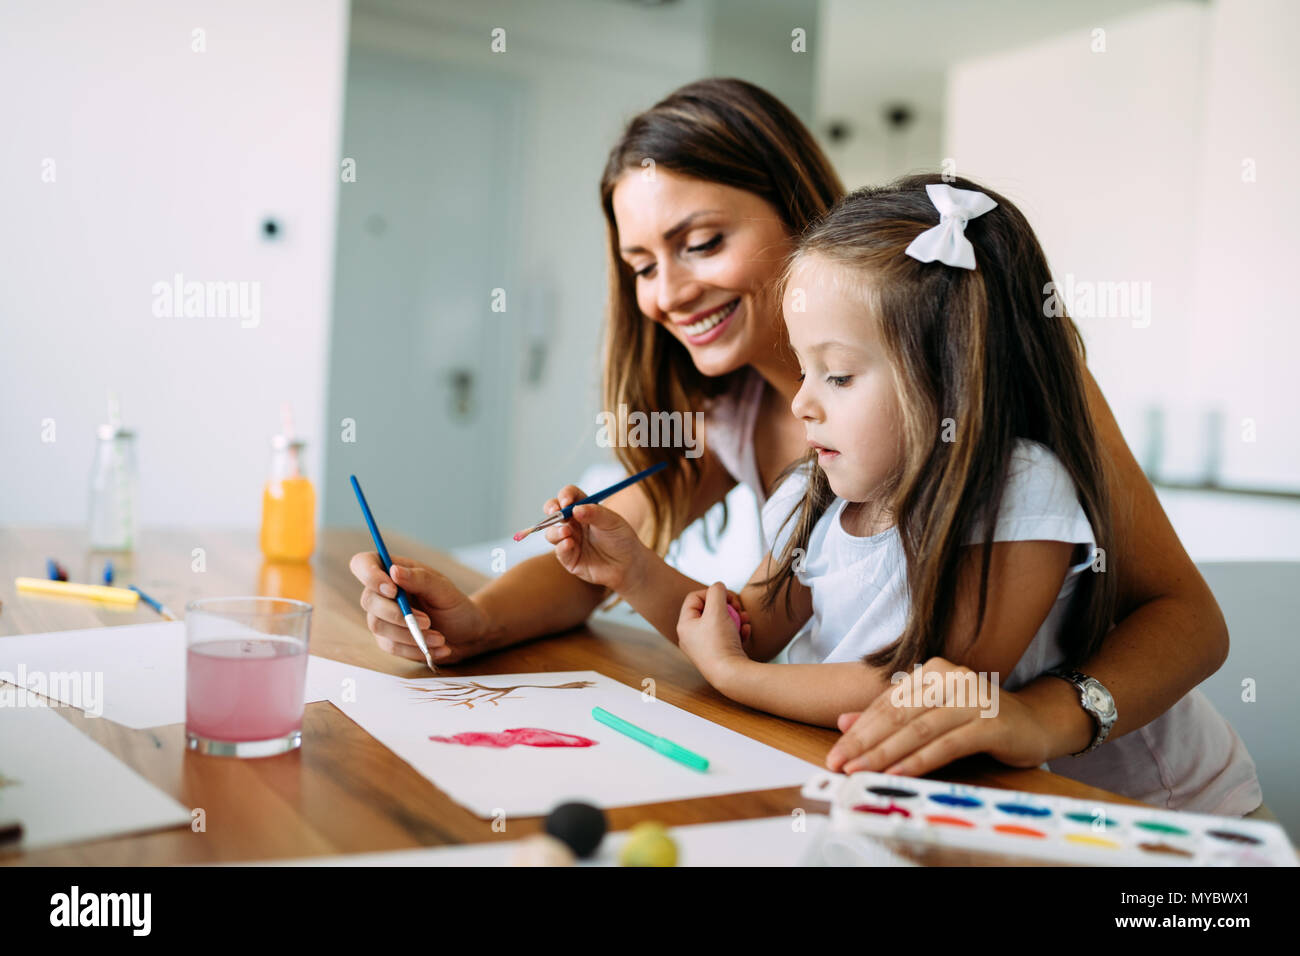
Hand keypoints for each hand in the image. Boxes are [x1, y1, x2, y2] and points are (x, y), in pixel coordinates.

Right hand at [350, 552, 494, 664]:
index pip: (363, 564)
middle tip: (427, 621)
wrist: (466, 634)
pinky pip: (391, 646)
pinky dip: (415, 648)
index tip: (393, 590)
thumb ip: (420, 579)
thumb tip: (393, 571)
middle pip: (369, 600)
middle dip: (397, 614)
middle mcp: (383, 593)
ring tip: (440, 638)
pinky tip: (438, 647)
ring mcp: (382, 617)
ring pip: (379, 626)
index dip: (369, 575)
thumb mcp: (444, 590)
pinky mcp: (388, 640)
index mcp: (394, 571)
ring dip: (410, 634)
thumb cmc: (455, 606)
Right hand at [543, 484, 647, 591]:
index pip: (569, 495)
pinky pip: (559, 551)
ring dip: (555, 531)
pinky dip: (562, 547)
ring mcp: (569, 540)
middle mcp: (574, 523)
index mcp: (584, 509)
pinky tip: (570, 544)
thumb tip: (575, 509)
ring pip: (551, 532)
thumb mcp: (612, 522)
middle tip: (555, 512)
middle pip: (553, 511)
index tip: (566, 501)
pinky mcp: (569, 558)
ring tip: (566, 533)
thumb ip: (595, 513)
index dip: (565, 495)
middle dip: (551, 509)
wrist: (628, 565)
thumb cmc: (622, 539)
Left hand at [676, 582, 749, 682]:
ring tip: (745, 619)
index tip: (726, 596)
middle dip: (727, 606)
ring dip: (736, 617)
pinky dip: (738, 631)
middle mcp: (691, 637)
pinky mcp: (719, 655)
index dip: (711, 593)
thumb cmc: (720, 643)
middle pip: (709, 610)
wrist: (731, 675)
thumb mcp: (717, 610)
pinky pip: (728, 636)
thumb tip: (718, 586)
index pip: (694, 598)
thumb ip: (717, 592)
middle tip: (737, 606)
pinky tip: (746, 632)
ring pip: (721, 622)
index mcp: (685, 626)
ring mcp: (705, 647)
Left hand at [825, 656, 1053, 775]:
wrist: (1035, 722)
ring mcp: (972, 699)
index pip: (887, 703)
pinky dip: (919, 760)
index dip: (859, 729)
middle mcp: (951, 678)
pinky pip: (947, 744)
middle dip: (864, 742)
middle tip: (840, 763)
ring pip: (918, 729)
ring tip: (861, 771)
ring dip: (885, 753)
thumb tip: (845, 722)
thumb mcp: (932, 713)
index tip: (836, 752)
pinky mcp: (990, 723)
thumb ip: (891, 716)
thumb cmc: (978, 719)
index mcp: (932, 671)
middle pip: (897, 714)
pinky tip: (898, 772)